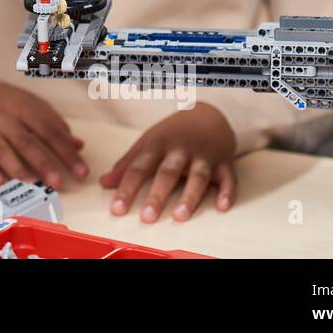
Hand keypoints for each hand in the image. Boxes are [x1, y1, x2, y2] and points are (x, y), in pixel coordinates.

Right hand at [0, 79, 86, 190]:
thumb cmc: (5, 102)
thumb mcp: (31, 105)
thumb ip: (54, 124)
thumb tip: (78, 145)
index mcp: (23, 107)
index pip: (49, 131)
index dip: (66, 152)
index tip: (81, 171)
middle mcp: (4, 118)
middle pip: (26, 142)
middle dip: (44, 163)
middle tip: (59, 182)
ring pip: (2, 151)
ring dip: (18, 168)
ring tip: (34, 184)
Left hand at [98, 103, 236, 221]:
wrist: (208, 114)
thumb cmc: (173, 133)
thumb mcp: (147, 142)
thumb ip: (127, 164)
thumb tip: (104, 183)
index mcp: (157, 145)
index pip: (139, 168)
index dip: (127, 189)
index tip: (117, 209)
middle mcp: (180, 150)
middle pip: (167, 173)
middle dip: (157, 195)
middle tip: (147, 217)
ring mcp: (204, 155)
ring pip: (198, 176)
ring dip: (190, 196)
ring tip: (180, 216)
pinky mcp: (225, 162)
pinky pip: (228, 178)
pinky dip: (227, 192)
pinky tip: (223, 207)